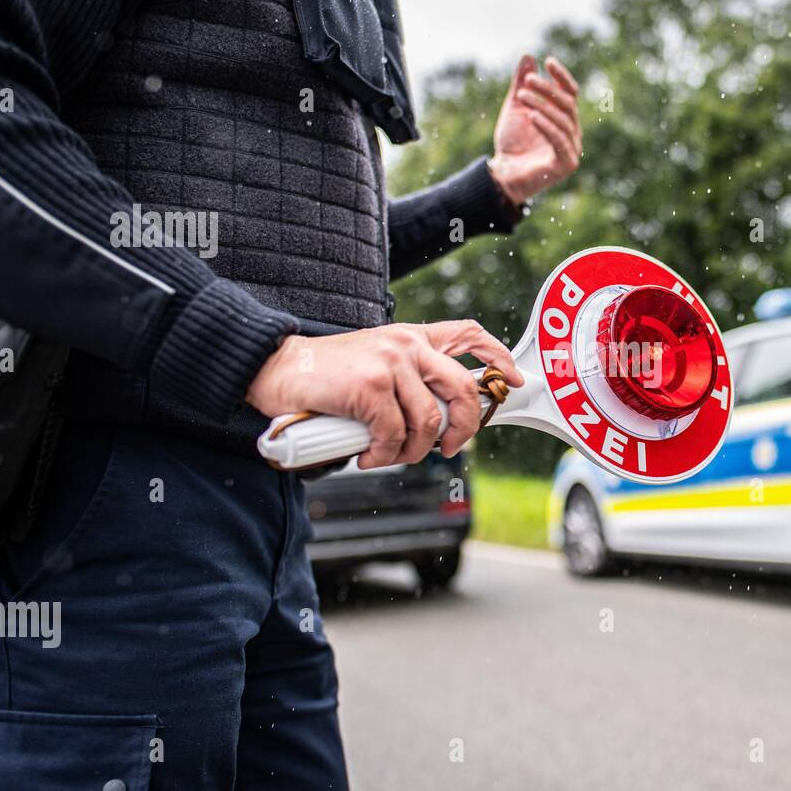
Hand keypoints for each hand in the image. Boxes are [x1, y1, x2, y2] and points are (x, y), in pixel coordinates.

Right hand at [246, 321, 522, 467]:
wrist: (278, 369)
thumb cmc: (327, 377)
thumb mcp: (376, 364)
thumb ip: (409, 379)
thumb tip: (441, 422)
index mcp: (412, 337)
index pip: (468, 334)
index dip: (497, 356)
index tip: (513, 379)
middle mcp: (407, 345)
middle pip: (462, 388)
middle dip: (465, 427)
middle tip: (448, 448)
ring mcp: (390, 363)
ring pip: (429, 420)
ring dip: (413, 451)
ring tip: (390, 457)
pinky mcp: (371, 387)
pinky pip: (395, 434)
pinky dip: (384, 455)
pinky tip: (366, 457)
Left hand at [489, 54, 582, 203]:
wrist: (504, 174)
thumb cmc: (512, 143)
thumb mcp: (515, 108)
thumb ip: (522, 85)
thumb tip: (529, 57)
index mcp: (564, 118)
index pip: (570, 93)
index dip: (561, 77)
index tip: (548, 62)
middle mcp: (572, 132)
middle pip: (567, 105)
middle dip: (547, 90)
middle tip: (527, 80)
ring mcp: (572, 149)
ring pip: (562, 121)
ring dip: (541, 106)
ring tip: (522, 95)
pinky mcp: (566, 164)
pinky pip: (559, 141)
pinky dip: (546, 127)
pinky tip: (532, 116)